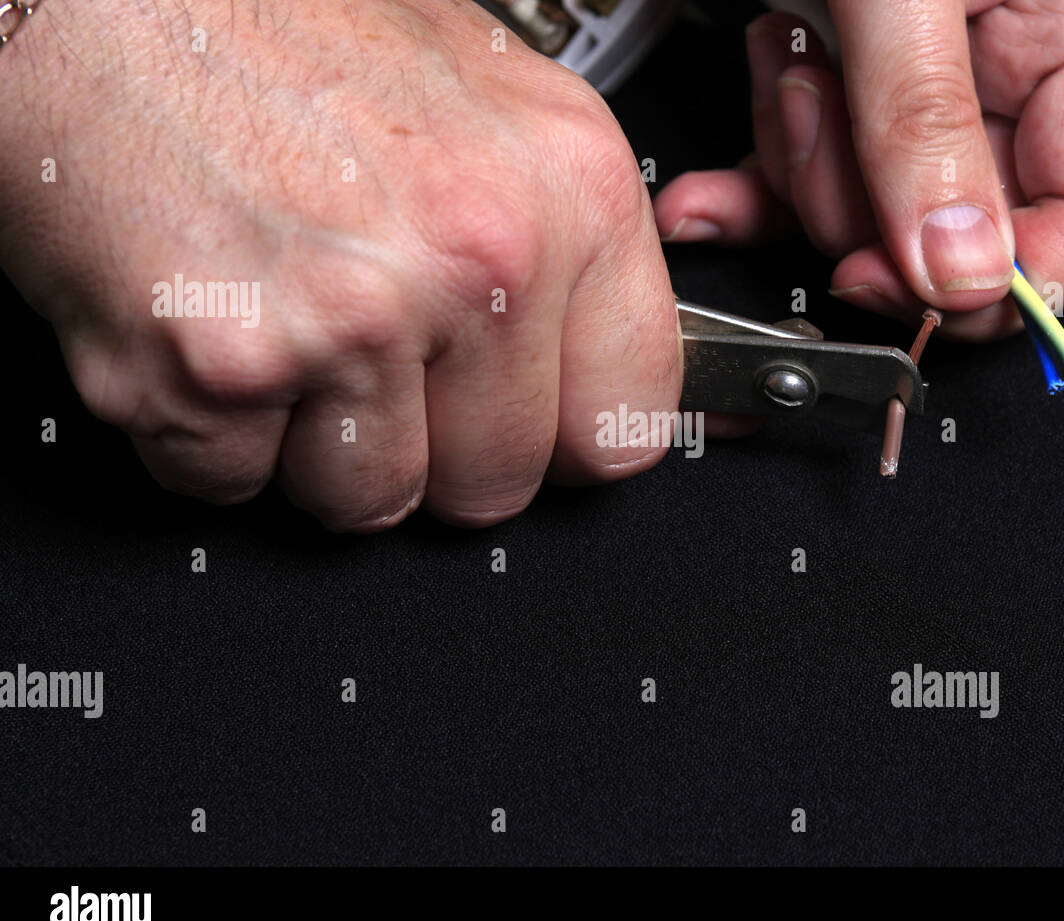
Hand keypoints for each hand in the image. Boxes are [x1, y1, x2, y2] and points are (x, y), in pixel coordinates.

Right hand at [0, 0, 678, 528]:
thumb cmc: (275, 24)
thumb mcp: (483, 102)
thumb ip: (556, 243)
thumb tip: (584, 353)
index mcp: (567, 191)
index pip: (624, 420)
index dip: (566, 437)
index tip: (531, 425)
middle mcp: (474, 258)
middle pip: (492, 484)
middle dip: (429, 446)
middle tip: (373, 355)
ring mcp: (347, 320)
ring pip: (368, 501)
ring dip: (317, 443)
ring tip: (284, 322)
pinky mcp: (218, 369)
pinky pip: (236, 483)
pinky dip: (211, 432)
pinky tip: (213, 324)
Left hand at [655, 0, 1063, 340]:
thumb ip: (928, 126)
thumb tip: (960, 273)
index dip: (1010, 278)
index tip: (919, 292)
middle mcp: (1012, 65)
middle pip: (963, 227)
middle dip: (873, 208)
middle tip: (830, 132)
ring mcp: (927, 79)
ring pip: (875, 211)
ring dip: (805, 173)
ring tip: (791, 71)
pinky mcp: (851, 81)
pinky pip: (812, 177)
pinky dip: (754, 186)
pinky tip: (711, 198)